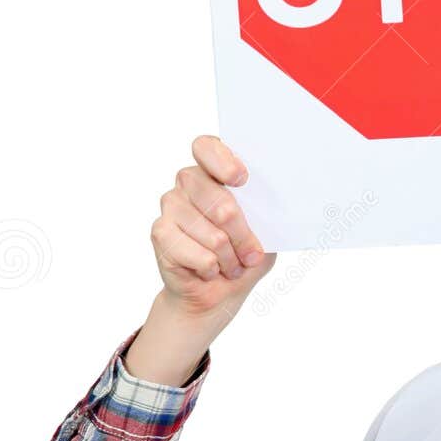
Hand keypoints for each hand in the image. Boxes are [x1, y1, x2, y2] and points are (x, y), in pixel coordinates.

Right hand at [151, 135, 275, 317]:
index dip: (222, 160)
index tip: (241, 179)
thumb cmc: (243, 256)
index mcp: (213, 171)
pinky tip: (210, 270)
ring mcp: (171, 204)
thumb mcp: (266, 234)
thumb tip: (280, 205)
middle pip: (219, 201)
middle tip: (251, 255)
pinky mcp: (160, 232)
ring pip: (213, 234)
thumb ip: (268, 215)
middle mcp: (188, 181)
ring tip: (231, 264)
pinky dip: (213, 269)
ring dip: (230, 258)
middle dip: (243, 235)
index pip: (207, 147)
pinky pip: (199, 255)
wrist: (217, 294)